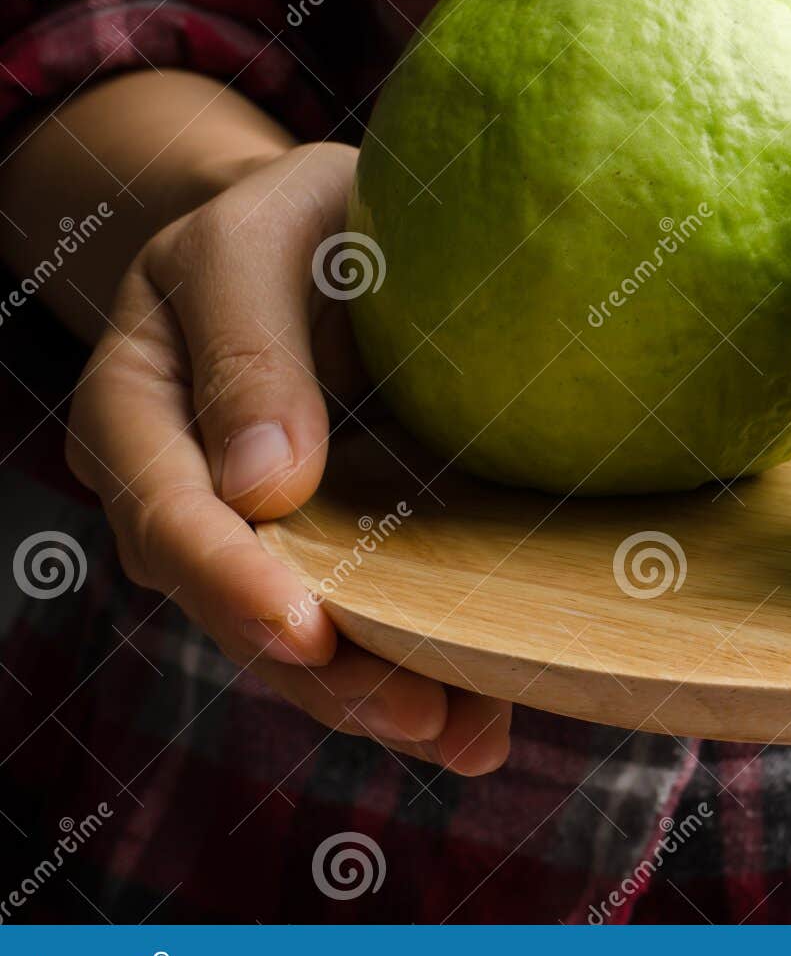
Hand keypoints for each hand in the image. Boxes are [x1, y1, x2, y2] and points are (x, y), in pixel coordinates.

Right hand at [65, 143, 511, 774]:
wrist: (336, 227)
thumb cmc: (292, 219)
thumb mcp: (258, 243)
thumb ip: (248, 349)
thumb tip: (264, 490)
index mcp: (138, 412)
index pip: (173, 515)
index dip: (235, 584)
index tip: (307, 632)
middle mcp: (191, 492)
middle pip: (239, 605)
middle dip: (326, 676)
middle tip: (417, 716)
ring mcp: (269, 531)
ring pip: (308, 638)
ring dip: (384, 694)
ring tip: (470, 736)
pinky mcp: (344, 545)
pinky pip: (371, 620)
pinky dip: (426, 670)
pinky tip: (487, 719)